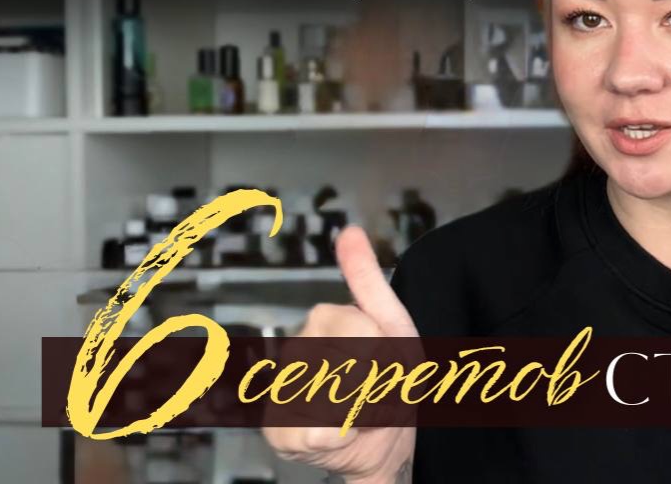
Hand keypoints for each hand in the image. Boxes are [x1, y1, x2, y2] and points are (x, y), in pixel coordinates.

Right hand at [264, 225, 417, 483]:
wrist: (386, 437)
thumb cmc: (392, 378)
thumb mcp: (393, 325)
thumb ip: (368, 281)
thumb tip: (349, 230)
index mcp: (324, 319)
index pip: (360, 330)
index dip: (387, 353)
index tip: (391, 361)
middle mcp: (296, 349)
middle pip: (346, 365)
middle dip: (376, 385)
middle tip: (379, 390)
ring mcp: (283, 388)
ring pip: (331, 400)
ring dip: (363, 414)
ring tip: (363, 411)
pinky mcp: (276, 429)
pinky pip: (317, 433)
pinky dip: (342, 439)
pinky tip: (343, 433)